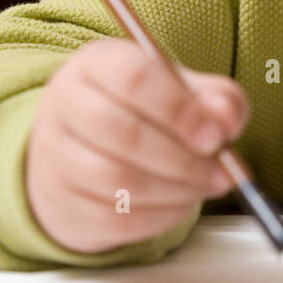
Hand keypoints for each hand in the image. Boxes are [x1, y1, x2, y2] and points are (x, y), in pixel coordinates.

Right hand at [25, 38, 250, 252]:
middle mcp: (66, 104)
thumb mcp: (185, 92)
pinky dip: (160, 216)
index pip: (133, 77)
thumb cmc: (145, 113)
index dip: (180, 110)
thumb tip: (225, 120)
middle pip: (123, 132)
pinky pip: (115, 218)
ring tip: (205, 185)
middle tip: (220, 170)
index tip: (216, 136)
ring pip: (118, 180)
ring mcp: (56, 157)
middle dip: (183, 158)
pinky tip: (181, 203)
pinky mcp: (63, 204)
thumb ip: (216, 99)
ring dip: (176, 189)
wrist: (90, 151)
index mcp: (97, 63)